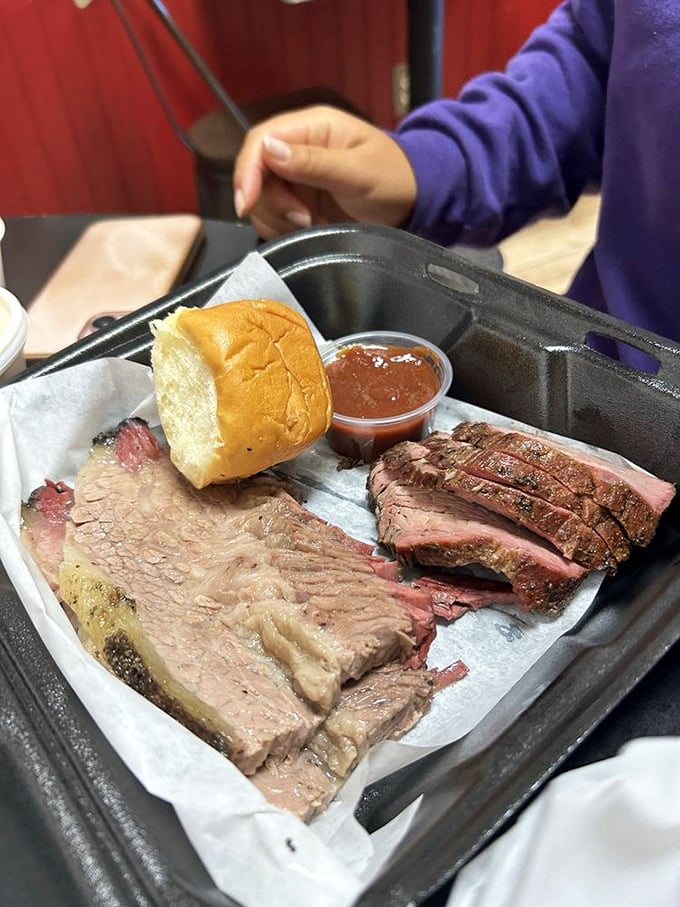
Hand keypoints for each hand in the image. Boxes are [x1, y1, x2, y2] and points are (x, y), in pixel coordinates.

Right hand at [233, 105, 417, 239]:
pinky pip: (274, 216)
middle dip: (271, 202)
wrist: (413, 203)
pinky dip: (285, 229)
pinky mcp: (300, 201)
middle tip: (303, 220)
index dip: (248, 172)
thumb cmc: (394, 178)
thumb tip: (269, 150)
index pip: (260, 141)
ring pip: (262, 199)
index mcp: (311, 127)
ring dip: (279, 218)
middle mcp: (297, 148)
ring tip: (314, 224)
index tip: (247, 203)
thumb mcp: (357, 172)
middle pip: (256, 173)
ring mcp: (297, 176)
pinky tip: (313, 229)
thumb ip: (314, 162)